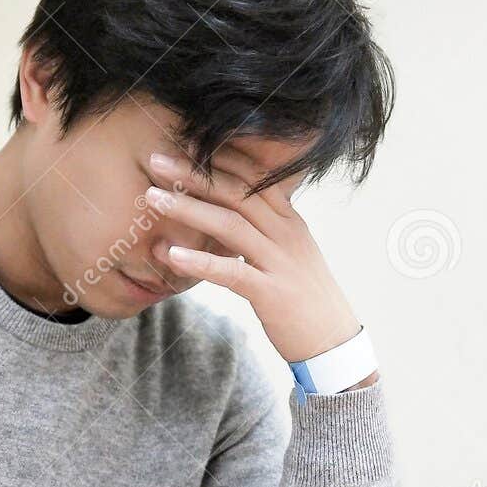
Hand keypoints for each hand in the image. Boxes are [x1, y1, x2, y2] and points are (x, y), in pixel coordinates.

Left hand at [142, 147, 371, 367]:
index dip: (216, 158)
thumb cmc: (305, 300)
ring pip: (230, 225)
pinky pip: (232, 273)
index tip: (183, 143)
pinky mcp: (273, 294)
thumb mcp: (289, 255)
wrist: (334, 343)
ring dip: (188, 209)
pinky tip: (171, 255)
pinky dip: (200, 262)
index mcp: (289, 221)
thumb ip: (263, 231)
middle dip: (194, 173)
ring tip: (152, 198)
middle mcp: (286, 234)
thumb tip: (229, 215)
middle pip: (237, 192)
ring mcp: (281, 262)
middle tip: (155, 160)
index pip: (252, 177)